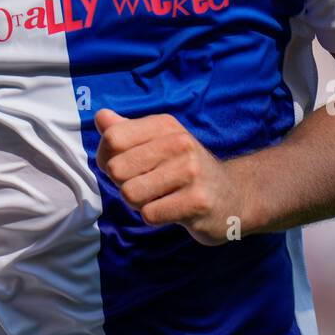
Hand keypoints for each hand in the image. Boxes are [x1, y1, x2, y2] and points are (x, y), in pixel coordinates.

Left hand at [94, 108, 247, 245]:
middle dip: (124, 185)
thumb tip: (101, 117)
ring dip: (139, 203)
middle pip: (117, 168)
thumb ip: (126, 131)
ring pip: (130, 193)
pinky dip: (155, 217)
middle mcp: (179, 142)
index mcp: (165, 126)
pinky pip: (150, 214)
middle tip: (148, 186)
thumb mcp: (158, 143)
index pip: (113, 138)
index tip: (127, 167)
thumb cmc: (185, 170)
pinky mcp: (198, 201)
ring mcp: (191, 171)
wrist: (234, 196)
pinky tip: (173, 210)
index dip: (108, 159)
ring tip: (160, 198)